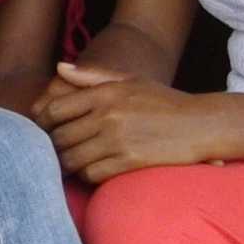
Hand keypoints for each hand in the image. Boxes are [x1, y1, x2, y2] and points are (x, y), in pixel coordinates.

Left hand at [35, 61, 216, 181]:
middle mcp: (109, 116)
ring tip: (69, 163)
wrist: (201, 125)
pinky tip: (91, 170)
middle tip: (51, 151)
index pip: (55, 109)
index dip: (42, 123)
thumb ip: (92, 76)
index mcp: (106, 93)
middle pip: (60, 137)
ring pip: (72, 159)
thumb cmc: (163, 101)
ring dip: (67, 164)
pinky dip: (86, 175)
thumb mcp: (130, 80)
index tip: (42, 130)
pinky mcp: (129, 162)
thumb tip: (58, 67)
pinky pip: (92, 174)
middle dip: (52, 147)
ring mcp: (118, 140)